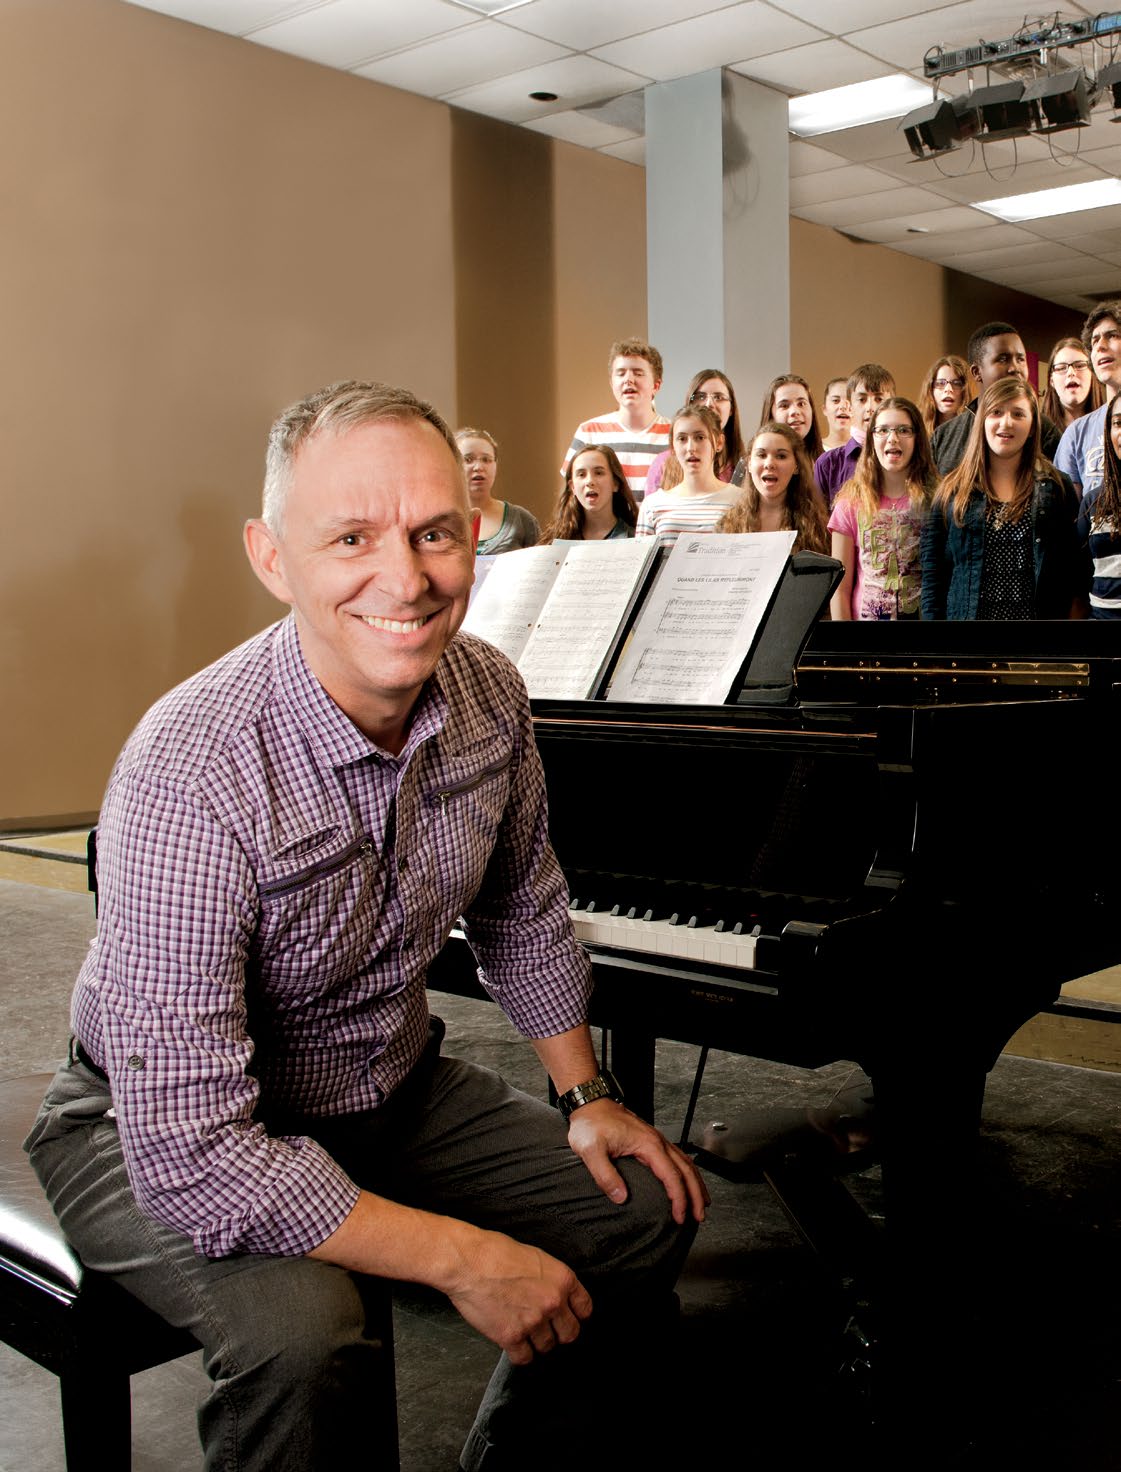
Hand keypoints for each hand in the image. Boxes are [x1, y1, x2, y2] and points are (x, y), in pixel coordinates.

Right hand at [445, 1227, 592, 1365]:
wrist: (468, 1262)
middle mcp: (552, 1302)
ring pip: (546, 1347)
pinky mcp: (511, 1336)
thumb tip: (555, 1296)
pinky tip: (513, 1342)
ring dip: (537, 1342)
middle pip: (570, 1334)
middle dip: (559, 1332)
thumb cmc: (495, 1252)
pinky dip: (519, 1353)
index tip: (569, 1317)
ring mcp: (532, 1321)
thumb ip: (550, 1280)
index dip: (576, 1315)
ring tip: (524, 1330)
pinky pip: (524, 1358)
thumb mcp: (535, 1257)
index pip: (585, 1309)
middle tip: (547, 1328)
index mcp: (562, 1279)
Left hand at [566, 1099, 708, 1224]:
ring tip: (701, 1202)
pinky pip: (677, 1157)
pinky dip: (687, 1172)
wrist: (589, 1102)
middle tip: (699, 1215)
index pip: (671, 1175)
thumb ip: (605, 1175)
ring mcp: (655, 1139)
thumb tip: (621, 1197)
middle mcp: (656, 1140)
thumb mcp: (591, 1150)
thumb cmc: (591, 1122)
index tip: (680, 1216)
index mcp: (647, 1144)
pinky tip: (686, 1179)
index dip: (679, 1198)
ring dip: (695, 1183)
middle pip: (686, 1169)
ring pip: (685, 1162)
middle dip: (696, 1194)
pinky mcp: (650, 1140)